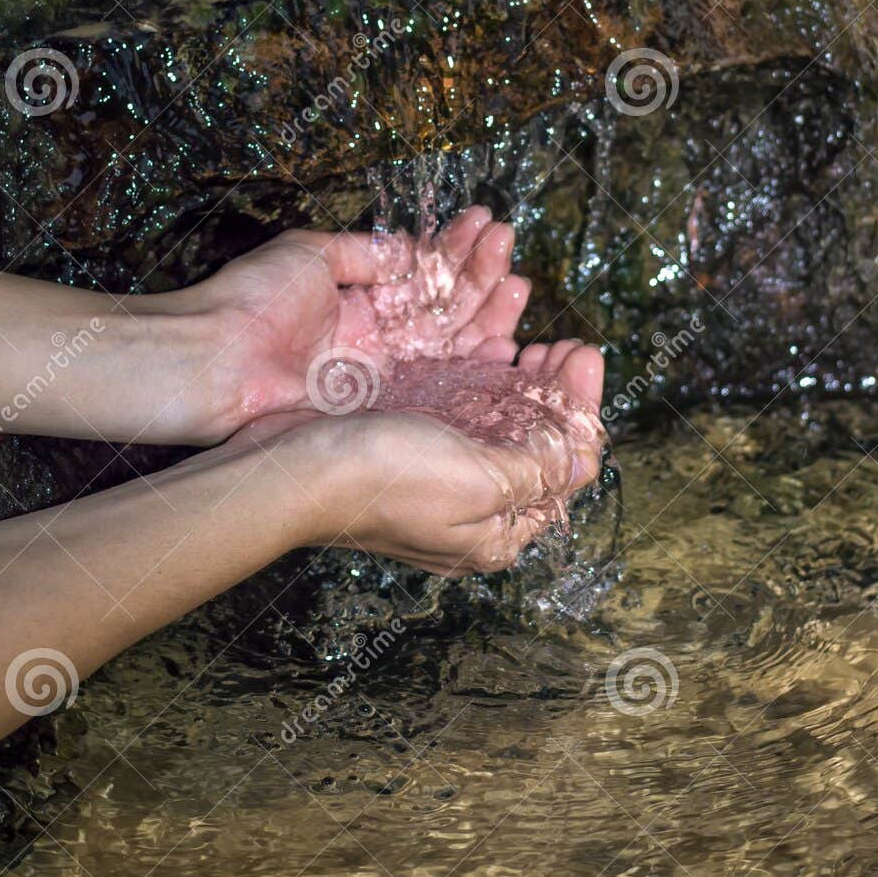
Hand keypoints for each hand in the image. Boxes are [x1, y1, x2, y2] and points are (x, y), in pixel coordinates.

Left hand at [174, 206, 530, 442]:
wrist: (212, 361)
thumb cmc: (249, 301)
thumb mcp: (310, 253)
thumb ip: (366, 252)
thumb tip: (413, 247)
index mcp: (357, 302)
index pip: (419, 274)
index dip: (453, 250)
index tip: (486, 222)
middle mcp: (375, 339)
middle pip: (442, 307)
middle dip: (479, 276)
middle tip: (509, 243)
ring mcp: (382, 374)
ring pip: (448, 341)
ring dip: (485, 311)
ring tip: (516, 281)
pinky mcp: (384, 404)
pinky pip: (438, 383)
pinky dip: (473, 360)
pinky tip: (504, 339)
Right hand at [221, 342, 605, 575]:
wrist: (293, 470)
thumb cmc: (380, 479)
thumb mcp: (478, 478)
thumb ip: (537, 468)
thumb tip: (583, 458)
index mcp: (497, 532)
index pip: (568, 469)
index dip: (583, 407)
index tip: (584, 351)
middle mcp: (475, 512)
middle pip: (540, 446)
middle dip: (559, 392)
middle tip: (567, 343)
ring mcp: (443, 482)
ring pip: (504, 426)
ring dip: (527, 383)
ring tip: (536, 343)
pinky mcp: (413, 451)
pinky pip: (466, 415)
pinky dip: (486, 383)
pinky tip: (492, 352)